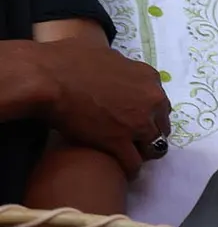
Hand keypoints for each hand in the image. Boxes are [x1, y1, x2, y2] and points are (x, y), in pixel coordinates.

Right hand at [15, 38, 171, 174]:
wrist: (47, 77)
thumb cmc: (67, 60)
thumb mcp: (105, 54)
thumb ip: (120, 68)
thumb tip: (115, 70)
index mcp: (148, 78)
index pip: (160, 103)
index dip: (148, 113)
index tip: (137, 119)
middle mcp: (151, 100)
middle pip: (161, 126)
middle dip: (149, 133)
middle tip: (134, 140)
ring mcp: (138, 123)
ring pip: (154, 147)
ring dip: (142, 152)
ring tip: (131, 156)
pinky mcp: (120, 143)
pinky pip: (133, 164)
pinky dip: (130, 170)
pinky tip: (124, 172)